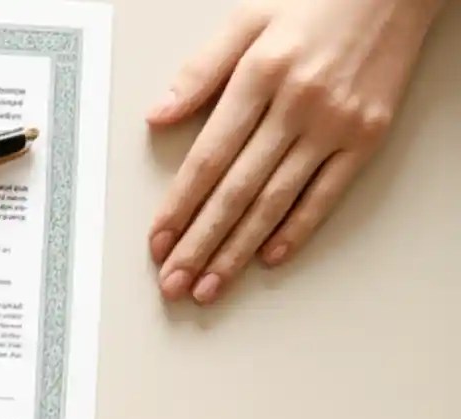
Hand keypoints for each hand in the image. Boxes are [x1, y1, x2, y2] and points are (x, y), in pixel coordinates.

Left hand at [147, 0, 444, 304]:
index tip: (158, 241)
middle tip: (175, 283)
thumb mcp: (246, 19)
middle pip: (236, 191)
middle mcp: (296, 105)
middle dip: (200, 244)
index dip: (179, 206)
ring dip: (238, 250)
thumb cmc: (314, 1)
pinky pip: (326, 194)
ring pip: (275, 201)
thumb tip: (157, 116)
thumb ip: (199, 72)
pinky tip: (268, 258)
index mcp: (259, 77)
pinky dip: (296, 229)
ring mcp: (334, 126)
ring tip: (211, 285)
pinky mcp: (367, 137)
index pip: (207, 159)